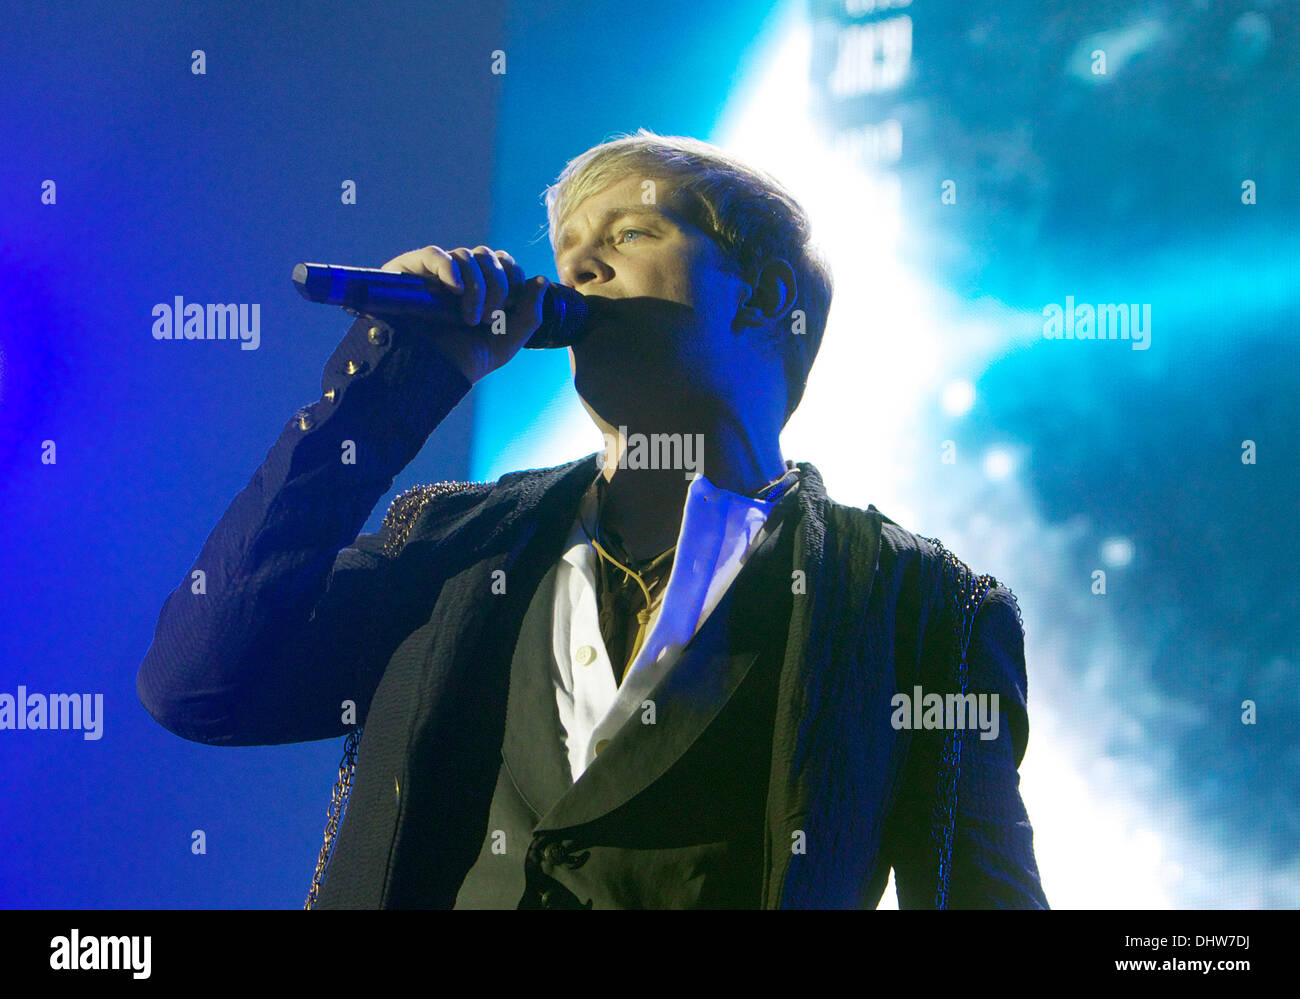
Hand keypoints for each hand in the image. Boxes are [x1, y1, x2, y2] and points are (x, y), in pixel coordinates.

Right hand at [379, 245, 548, 384]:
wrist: (425, 375)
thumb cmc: (462, 361)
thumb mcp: (506, 343)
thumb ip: (529, 315)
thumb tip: (540, 280)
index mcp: (481, 288)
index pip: (504, 262)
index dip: (513, 277)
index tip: (509, 307)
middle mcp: (459, 276)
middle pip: (488, 255)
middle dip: (497, 286)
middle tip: (488, 319)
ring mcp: (434, 273)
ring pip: (466, 255)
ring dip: (476, 287)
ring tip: (469, 319)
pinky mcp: (410, 272)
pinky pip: (434, 254)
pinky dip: (449, 267)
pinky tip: (454, 289)